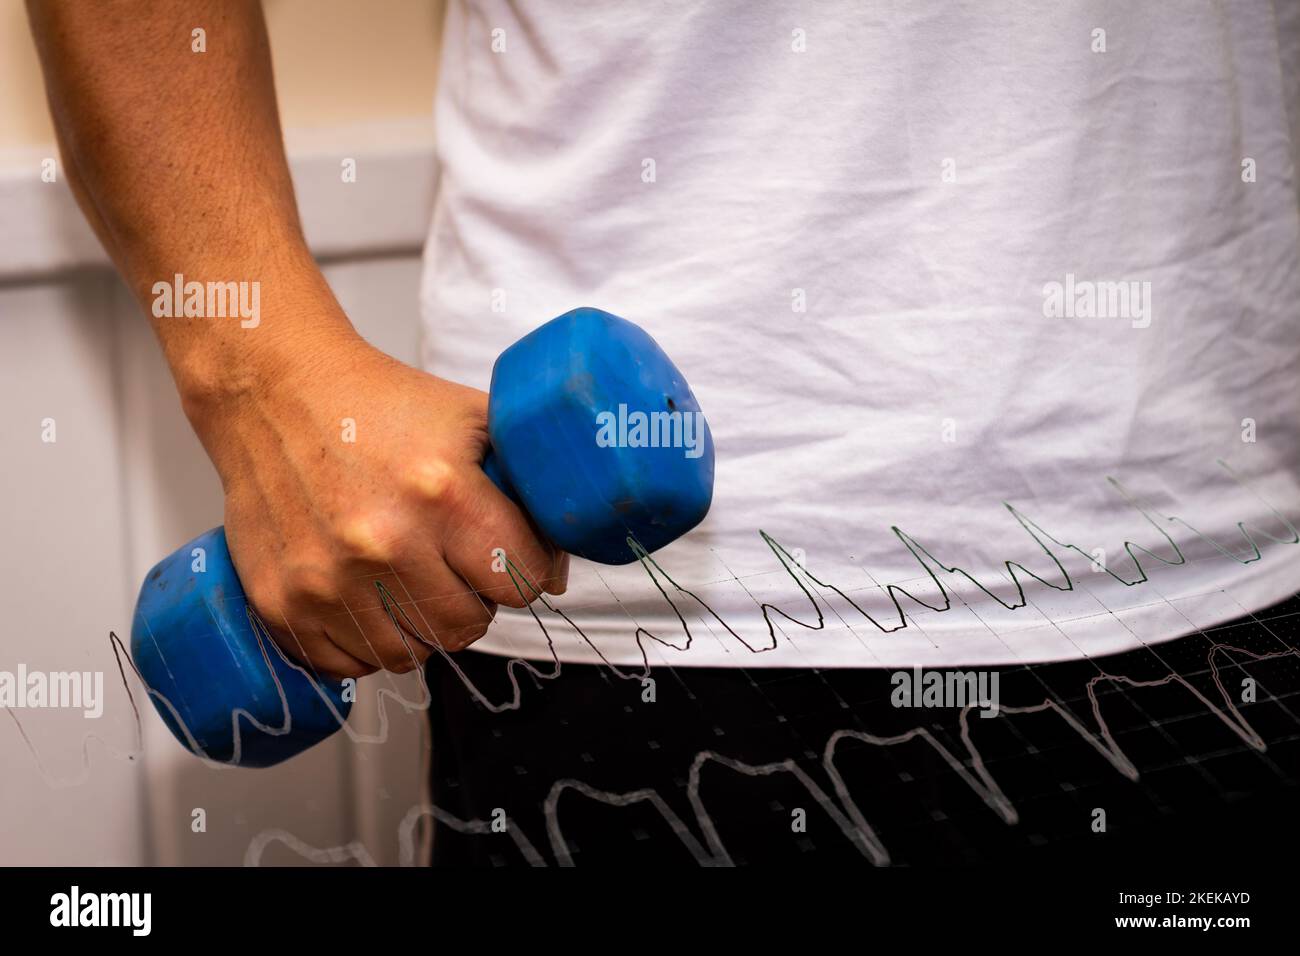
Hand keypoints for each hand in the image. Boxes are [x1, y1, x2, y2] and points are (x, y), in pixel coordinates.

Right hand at [186, 325, 567, 678]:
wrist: (273, 391)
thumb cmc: (378, 403)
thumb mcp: (472, 419)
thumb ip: (527, 484)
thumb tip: (556, 569)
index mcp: (442, 493)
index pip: (520, 581)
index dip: (527, 572)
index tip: (515, 560)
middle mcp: (384, 542)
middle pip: (467, 627)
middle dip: (475, 603)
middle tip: (458, 569)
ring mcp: (327, 579)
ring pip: (409, 655)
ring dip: (421, 628)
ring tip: (412, 583)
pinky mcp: (281, 601)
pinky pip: (346, 664)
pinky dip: (364, 643)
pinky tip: (367, 600)